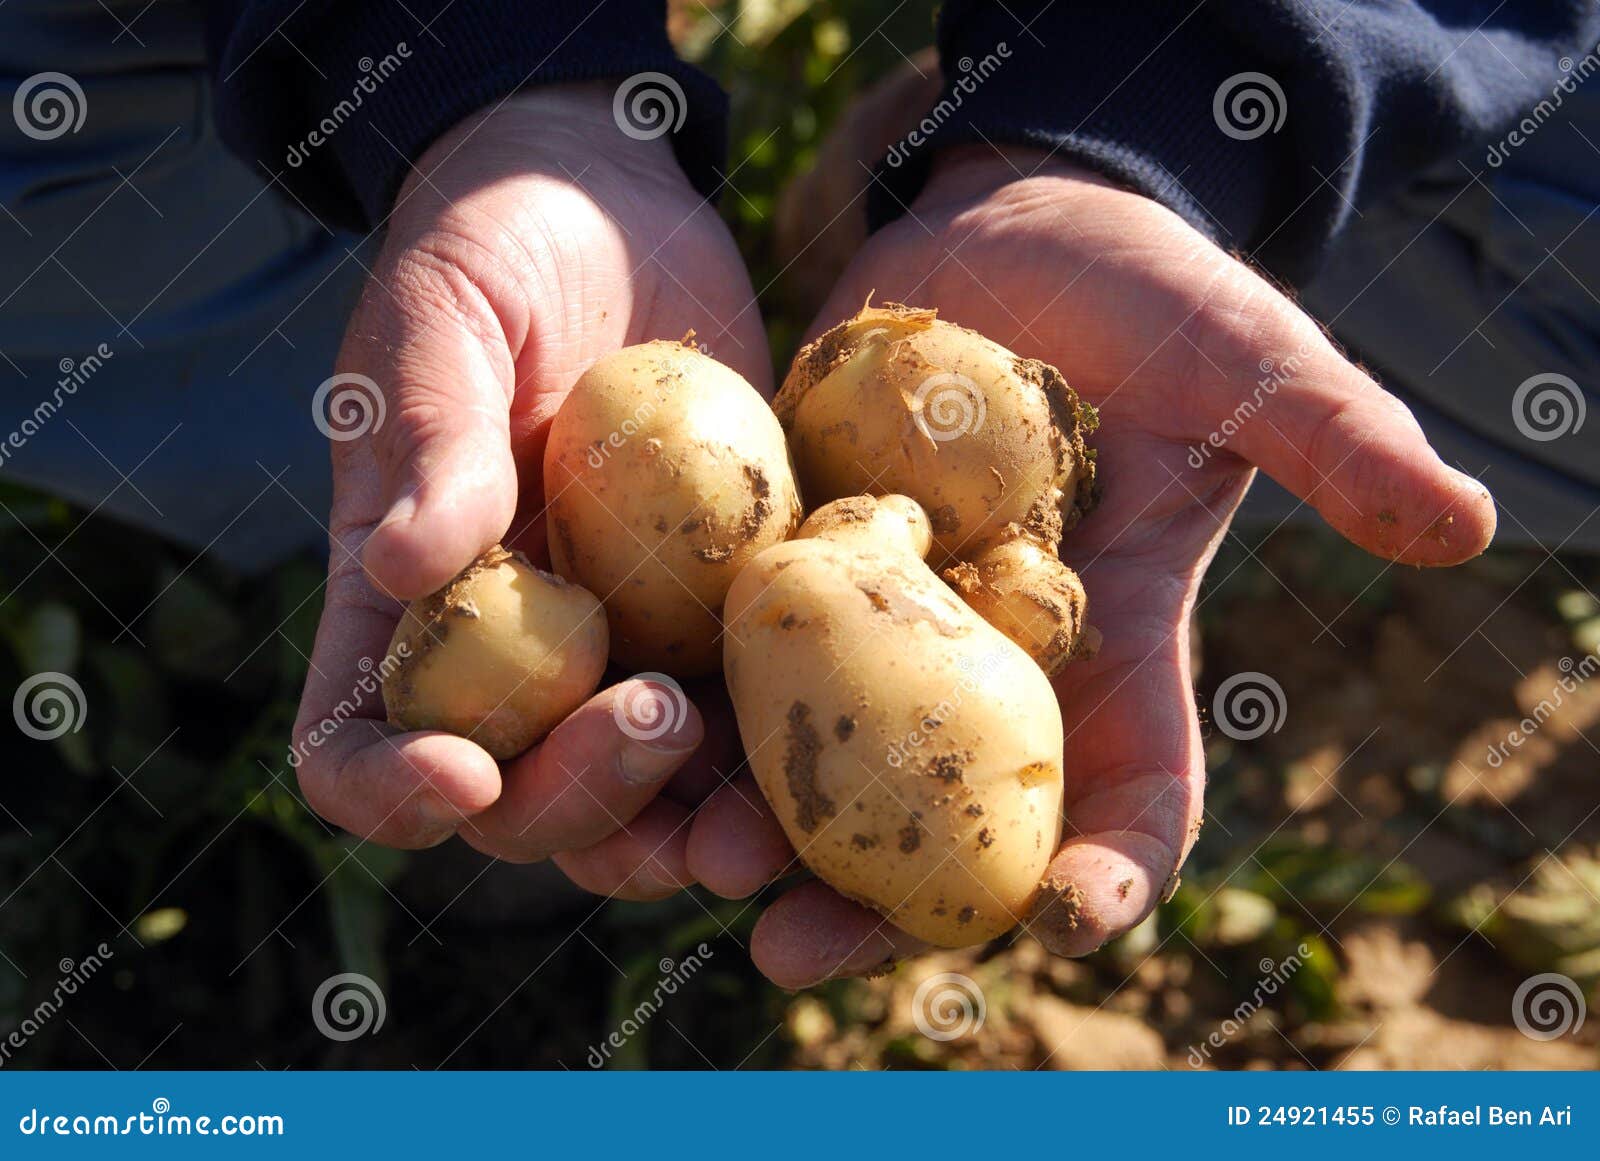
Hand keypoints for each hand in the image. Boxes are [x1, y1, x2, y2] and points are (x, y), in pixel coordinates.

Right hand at [291, 84, 764, 897]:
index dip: (390, 788)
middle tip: (656, 723)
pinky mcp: (729, 617)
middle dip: (586, 800)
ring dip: (699, 831)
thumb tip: (405, 564)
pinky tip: (847, 749)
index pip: (358, 738)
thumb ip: (429, 438)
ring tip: (761, 824)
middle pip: (526, 796)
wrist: (619, 209)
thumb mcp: (441, 322)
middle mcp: (519, 654)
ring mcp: (630, 647)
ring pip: (653, 796)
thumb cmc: (495, 252)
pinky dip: (791, 758)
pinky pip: (757, 716)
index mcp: (408, 605)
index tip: (457, 774)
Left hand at [689, 146, 1495, 985]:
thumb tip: (1463, 526)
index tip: (1068, 923)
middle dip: (873, 905)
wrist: (1012, 230)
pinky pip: (739, 655)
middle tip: (798, 954)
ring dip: (756, 828)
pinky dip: (690, 704)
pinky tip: (627, 738)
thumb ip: (1333, 442)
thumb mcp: (1245, 363)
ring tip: (695, 870)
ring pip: (819, 764)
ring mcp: (881, 623)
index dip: (1107, 873)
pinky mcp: (794, 562)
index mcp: (1111, 654)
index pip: (1125, 799)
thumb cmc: (1147, 301)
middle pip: (934, 827)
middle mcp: (987, 668)